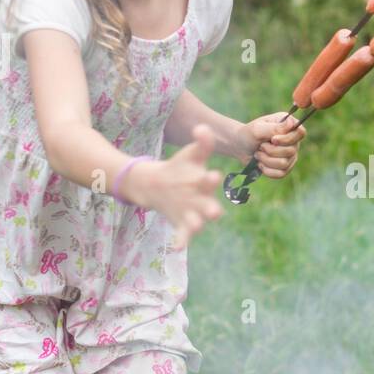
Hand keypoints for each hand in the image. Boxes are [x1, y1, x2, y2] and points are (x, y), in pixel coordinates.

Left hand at [138, 124, 223, 250]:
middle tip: (214, 211)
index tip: (213, 175)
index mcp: (204, 181)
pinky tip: (176, 247)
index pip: (210, 180)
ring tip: (196, 227)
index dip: (212, 179)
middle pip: (209, 206)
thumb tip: (201, 127)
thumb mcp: (191, 154)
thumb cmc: (182, 168)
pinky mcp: (181, 224)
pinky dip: (180, 241)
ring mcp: (192, 213)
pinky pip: (182, 234)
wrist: (160, 186)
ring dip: (198, 224)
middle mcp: (202, 199)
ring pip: (197, 221)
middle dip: (212, 209)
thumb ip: (201, 142)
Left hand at [241, 112, 306, 178]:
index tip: (273, 139)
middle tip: (261, 146)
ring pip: (284, 163)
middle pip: (291, 151)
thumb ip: (274, 128)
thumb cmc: (249, 134)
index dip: (287, 139)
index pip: (300, 132)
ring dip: (266, 160)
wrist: (241, 148)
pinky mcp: (285, 168)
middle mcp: (293, 140)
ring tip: (258, 154)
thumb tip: (291, 123)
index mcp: (289, 125)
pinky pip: (280, 174)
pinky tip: (261, 164)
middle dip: (270, 150)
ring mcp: (291, 155)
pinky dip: (267, 170)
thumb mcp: (258, 129)